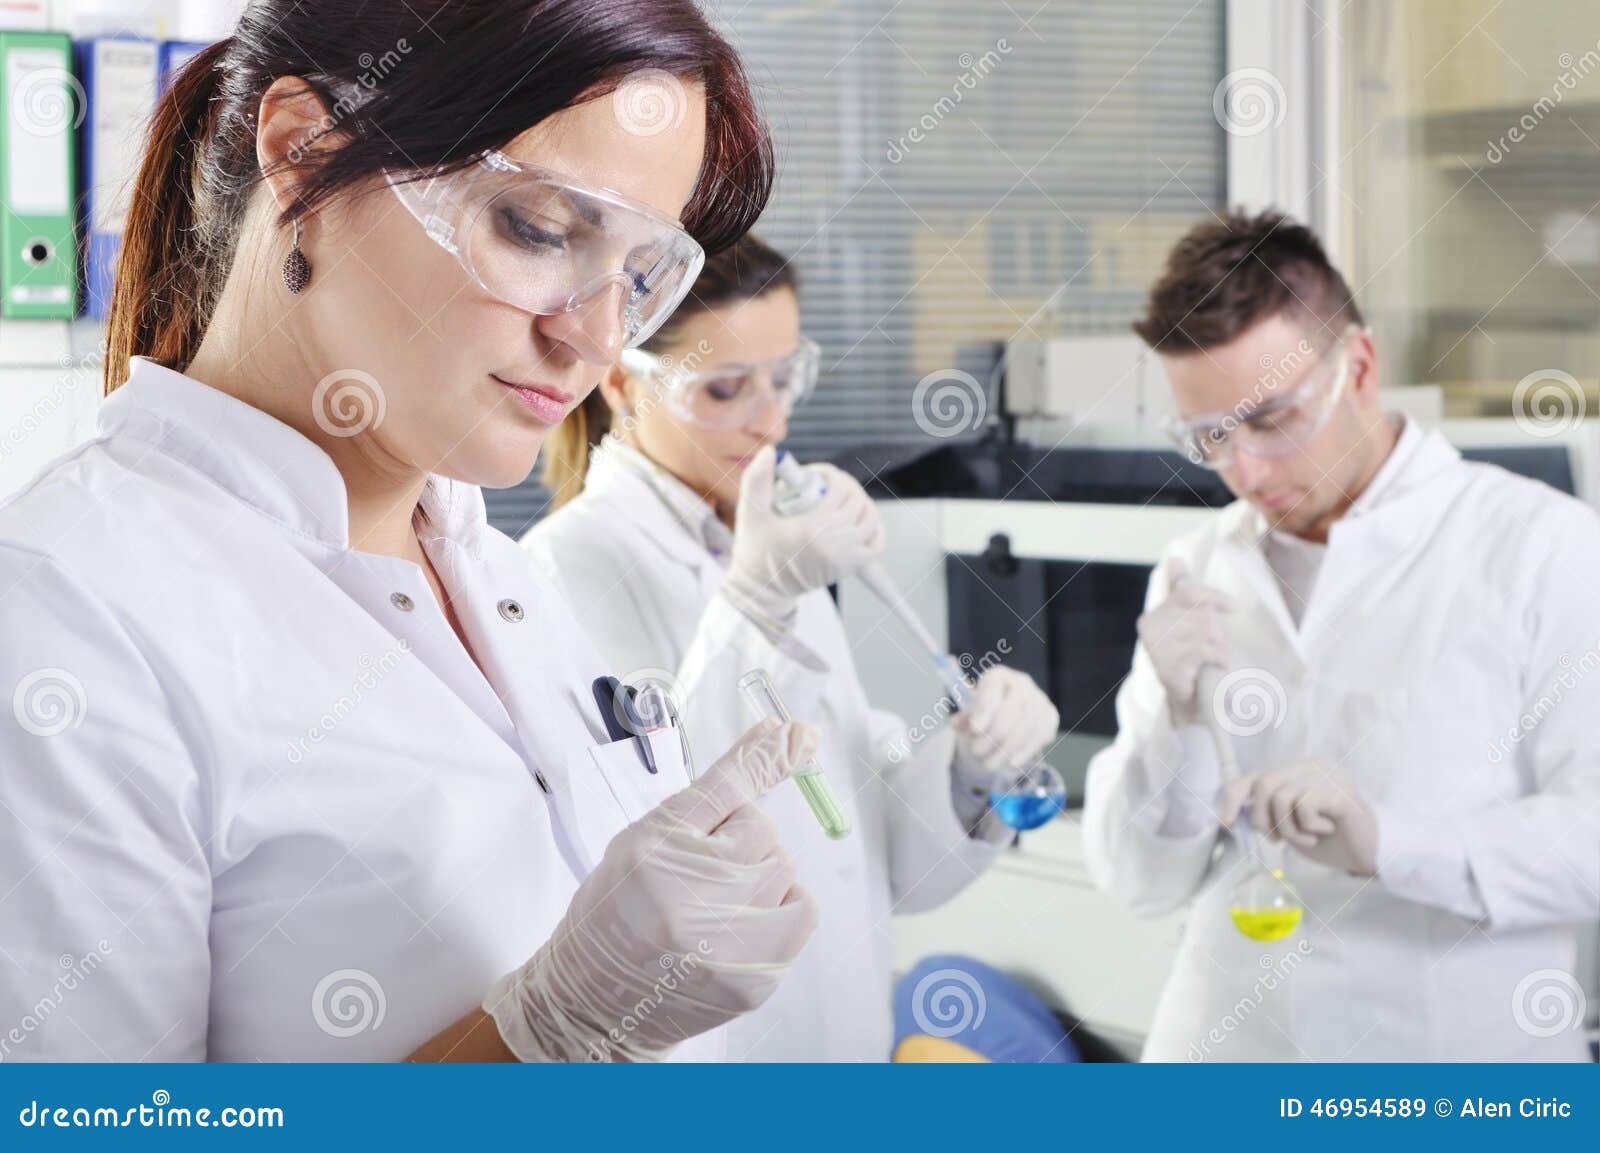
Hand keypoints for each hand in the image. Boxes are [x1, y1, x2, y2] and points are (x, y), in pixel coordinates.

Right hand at [485, 719, 819, 1061]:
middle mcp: (689, 895)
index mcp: (652, 851)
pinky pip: (802, 909)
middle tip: (700, 872)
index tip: (797, 731)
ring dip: (759, 874)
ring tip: (715, 904)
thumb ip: (707, 798)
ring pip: (782, 865)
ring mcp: (725, 942)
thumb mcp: (642, 841)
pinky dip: (782, 907)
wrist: (594, 1002)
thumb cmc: (616, 913)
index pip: (723, 787)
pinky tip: (744, 922)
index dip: (763, 755)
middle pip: (760, 827)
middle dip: (739, 839)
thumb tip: (774, 738)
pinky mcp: (755, 977)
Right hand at [724, 446, 883, 619]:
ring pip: (870, 519)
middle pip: (857, 501)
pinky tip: (859, 519)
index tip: (816, 475)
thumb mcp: (750, 512)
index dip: (829, 474)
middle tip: (827, 484)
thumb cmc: (754, 548)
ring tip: (842, 499)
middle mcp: (833, 544)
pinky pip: (876, 544)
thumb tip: (772, 451)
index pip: (839, 489)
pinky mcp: (849, 568)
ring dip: (860, 503)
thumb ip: (757, 479)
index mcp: (811, 528)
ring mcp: (844, 558)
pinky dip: (874, 529)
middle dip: (845, 486)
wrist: (762, 588)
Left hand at [953, 666, 1059, 775]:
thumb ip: (964, 718)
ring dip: (1007, 748)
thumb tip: (957, 724)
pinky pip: (1041, 735)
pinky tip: (1010, 763)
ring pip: (1027, 725)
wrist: (1006, 717)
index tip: (975, 729)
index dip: (985, 708)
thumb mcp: (970, 714)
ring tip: (989, 764)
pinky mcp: (1050, 716)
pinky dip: (1025, 752)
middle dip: (995, 733)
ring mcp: (1039, 699)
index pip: (993, 687)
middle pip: (1014, 708)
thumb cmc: (985, 714)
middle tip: (977, 751)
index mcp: (997, 676)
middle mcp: (1021, 683)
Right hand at [1135, 559, 1231, 724]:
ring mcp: (1159, 653)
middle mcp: (1151, 632)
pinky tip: (1213, 669)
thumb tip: (1175, 560)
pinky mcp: (1172, 671)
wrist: (1189, 699)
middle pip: (1202, 615)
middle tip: (1220, 644)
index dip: (1213, 597)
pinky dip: (1217, 661)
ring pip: (1208, 635)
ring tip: (1216, 659)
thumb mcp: (1185, 620)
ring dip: (1221, 648)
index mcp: (1151, 618)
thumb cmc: (1188, 655)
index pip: (1187, 593)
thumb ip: (1180, 589)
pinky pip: (1206, 654)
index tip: (1233, 607)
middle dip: (1219, 630)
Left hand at [1219, 759, 1377, 875]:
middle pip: (1264, 783)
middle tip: (1278, 840)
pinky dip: (1308, 828)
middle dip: (1262, 818)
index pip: (1254, 776)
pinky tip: (1326, 831)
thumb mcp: (1290, 828)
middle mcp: (1309, 766)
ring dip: (1288, 829)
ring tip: (1307, 839)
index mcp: (1296, 772)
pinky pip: (1304, 806)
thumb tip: (1234, 816)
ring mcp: (1326, 775)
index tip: (1225, 822)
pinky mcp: (1339, 789)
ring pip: (1281, 796)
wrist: (1370, 852)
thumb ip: (1267, 816)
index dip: (1233, 797)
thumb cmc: (1329, 840)